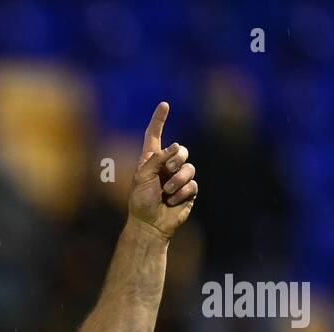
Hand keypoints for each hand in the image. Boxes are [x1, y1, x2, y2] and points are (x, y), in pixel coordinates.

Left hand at [127, 101, 197, 239]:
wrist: (149, 224)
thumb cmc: (141, 202)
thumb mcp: (142, 177)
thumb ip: (156, 158)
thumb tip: (176, 146)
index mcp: (150, 160)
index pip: (154, 135)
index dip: (159, 120)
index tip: (164, 104)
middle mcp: (165, 166)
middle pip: (180, 150)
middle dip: (176, 160)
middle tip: (166, 172)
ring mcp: (178, 178)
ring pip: (189, 167)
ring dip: (178, 180)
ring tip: (167, 192)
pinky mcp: (188, 190)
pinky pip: (192, 184)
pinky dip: (181, 193)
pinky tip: (172, 201)